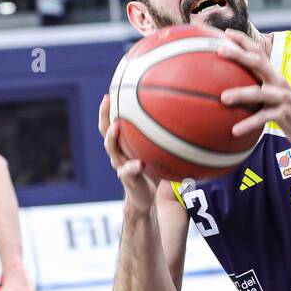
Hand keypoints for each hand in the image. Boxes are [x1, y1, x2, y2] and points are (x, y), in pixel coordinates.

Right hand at [98, 94, 159, 212]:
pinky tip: (140, 163)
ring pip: (112, 150)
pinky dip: (132, 167)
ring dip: (113, 138)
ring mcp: (120, 165)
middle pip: (106, 131)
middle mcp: (118, 152)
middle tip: (108, 100)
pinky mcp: (127, 180)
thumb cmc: (152, 171)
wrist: (145, 198)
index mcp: (123, 144)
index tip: (111, 91)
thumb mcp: (157, 152)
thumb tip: (184, 116)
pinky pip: (127, 172)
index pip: (112, 122)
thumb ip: (164, 137)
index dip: (109, 108)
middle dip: (105, 114)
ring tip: (116, 127)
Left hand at [218, 30, 290, 143]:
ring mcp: (282, 97)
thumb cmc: (288, 111)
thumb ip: (257, 88)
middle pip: (258, 63)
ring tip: (223, 98)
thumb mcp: (273, 95)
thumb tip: (228, 87)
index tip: (226, 33)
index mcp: (273, 75)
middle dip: (239, 54)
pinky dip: (248, 124)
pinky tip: (235, 131)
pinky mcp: (284, 114)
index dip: (243, 41)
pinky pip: (263, 118)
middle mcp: (278, 82)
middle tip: (220, 50)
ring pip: (259, 93)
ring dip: (241, 94)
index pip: (258, 52)